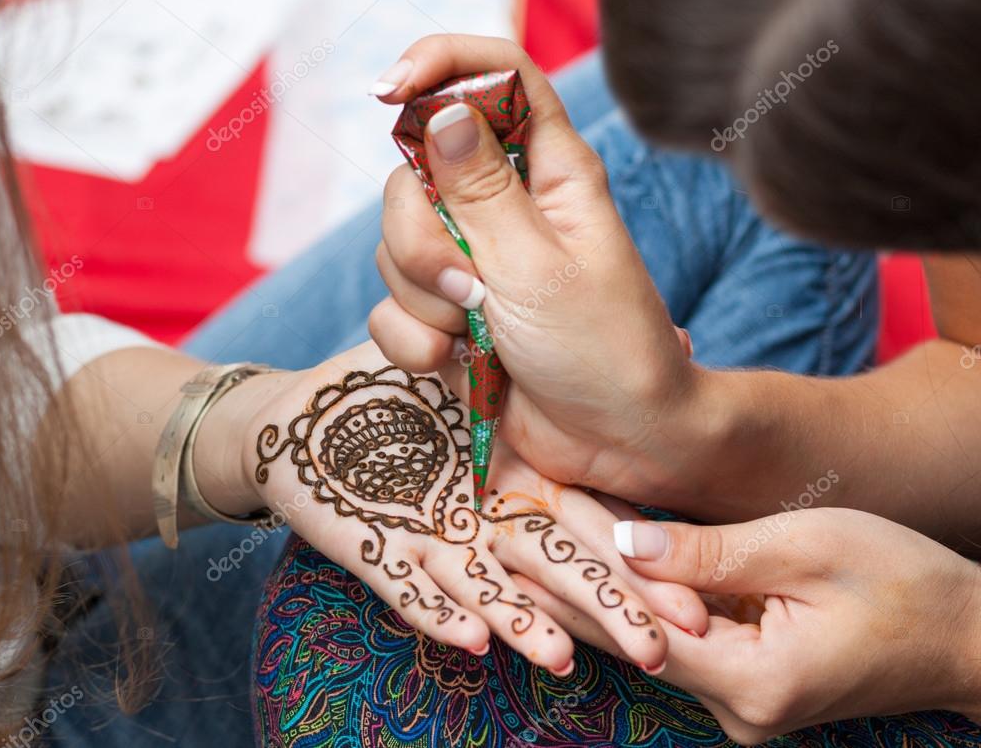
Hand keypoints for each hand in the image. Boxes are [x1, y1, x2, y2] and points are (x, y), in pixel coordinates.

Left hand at [224, 341, 708, 674]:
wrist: (300, 417)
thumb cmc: (393, 384)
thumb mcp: (475, 357)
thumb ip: (538, 358)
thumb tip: (665, 335)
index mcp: (515, 473)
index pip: (585, 520)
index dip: (634, 558)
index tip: (690, 595)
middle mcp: (483, 515)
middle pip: (550, 565)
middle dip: (602, 607)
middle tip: (658, 649)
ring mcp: (432, 538)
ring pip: (488, 587)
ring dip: (525, 623)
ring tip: (563, 655)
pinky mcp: (375, 551)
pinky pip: (407, 587)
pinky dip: (438, 612)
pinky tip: (472, 639)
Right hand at [369, 34, 711, 502]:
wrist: (615, 443)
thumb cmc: (604, 352)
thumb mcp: (543, 267)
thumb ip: (483, 193)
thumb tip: (444, 112)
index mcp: (549, 173)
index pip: (496, 77)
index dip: (441, 64)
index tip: (390, 89)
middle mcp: (504, 209)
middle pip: (414, 174)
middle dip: (418, 237)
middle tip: (467, 287)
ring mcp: (471, 264)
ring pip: (392, 246)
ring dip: (422, 299)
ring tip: (474, 335)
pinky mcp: (446, 316)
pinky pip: (389, 309)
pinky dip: (413, 342)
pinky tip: (456, 366)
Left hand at [525, 507, 980, 743]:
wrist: (966, 634)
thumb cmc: (901, 581)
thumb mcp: (806, 547)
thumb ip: (709, 554)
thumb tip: (621, 545)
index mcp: (752, 680)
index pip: (634, 632)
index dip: (567, 588)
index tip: (509, 551)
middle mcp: (738, 710)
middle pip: (633, 642)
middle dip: (564, 593)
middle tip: (497, 549)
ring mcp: (743, 705)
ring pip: (652, 641)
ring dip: (597, 596)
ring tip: (528, 551)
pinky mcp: (750, 687)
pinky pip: (682, 641)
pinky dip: (642, 606)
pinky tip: (597, 570)